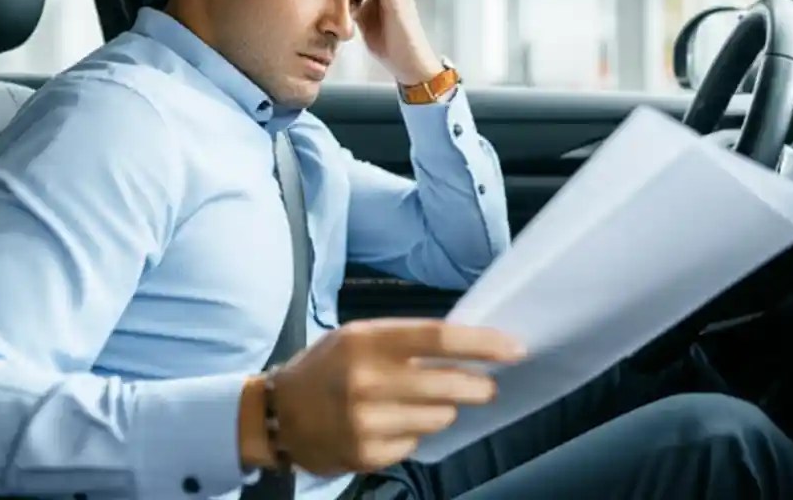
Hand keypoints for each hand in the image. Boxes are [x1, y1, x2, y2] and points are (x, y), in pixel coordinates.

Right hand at [242, 319, 525, 475]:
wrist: (277, 414)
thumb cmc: (326, 368)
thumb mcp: (357, 337)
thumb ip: (404, 340)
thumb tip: (466, 346)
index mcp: (367, 341)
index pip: (439, 338)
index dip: (484, 344)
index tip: (515, 349)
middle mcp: (366, 381)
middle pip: (449, 385)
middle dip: (480, 386)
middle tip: (488, 385)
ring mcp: (367, 422)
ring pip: (439, 417)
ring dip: (442, 410)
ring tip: (416, 403)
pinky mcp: (367, 454)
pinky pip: (415, 444)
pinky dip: (413, 434)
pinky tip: (389, 425)